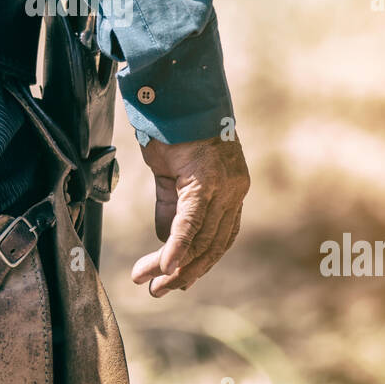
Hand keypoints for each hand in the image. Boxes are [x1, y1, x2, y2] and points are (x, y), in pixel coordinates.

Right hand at [131, 134, 248, 296]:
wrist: (174, 93)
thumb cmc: (172, 127)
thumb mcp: (172, 173)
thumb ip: (173, 208)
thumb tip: (167, 241)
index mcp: (231, 189)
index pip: (219, 238)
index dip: (199, 263)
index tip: (176, 280)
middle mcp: (235, 190)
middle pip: (213, 245)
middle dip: (184, 273)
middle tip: (158, 291)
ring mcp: (224, 185)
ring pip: (201, 239)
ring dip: (174, 266)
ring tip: (149, 282)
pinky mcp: (205, 179)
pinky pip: (191, 223)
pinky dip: (177, 248)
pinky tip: (164, 266)